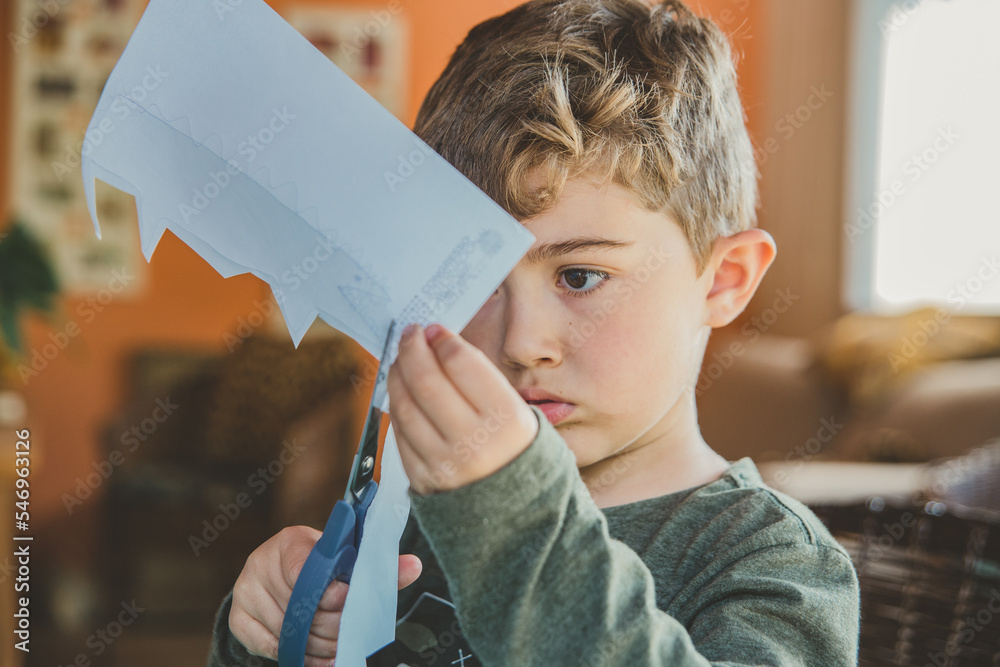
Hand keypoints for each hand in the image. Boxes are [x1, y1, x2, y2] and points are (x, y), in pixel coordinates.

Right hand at [229, 526, 422, 664]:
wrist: (278, 575)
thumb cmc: (318, 565)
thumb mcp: (343, 559)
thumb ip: (374, 566)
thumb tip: (415, 566)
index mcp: (290, 541)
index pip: (306, 568)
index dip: (330, 591)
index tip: (349, 602)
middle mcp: (261, 562)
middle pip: (300, 606)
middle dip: (331, 625)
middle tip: (351, 635)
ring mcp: (246, 591)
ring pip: (287, 630)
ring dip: (318, 645)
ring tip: (340, 649)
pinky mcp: (238, 618)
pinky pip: (269, 647)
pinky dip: (298, 657)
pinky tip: (321, 658)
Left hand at [387, 323, 538, 494]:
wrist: (516, 509)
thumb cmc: (515, 449)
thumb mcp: (516, 410)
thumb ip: (478, 377)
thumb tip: (437, 342)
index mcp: (506, 419)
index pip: (462, 363)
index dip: (443, 339)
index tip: (435, 329)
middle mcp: (474, 442)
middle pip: (427, 381)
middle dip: (413, 349)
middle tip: (411, 334)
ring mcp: (445, 463)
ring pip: (405, 405)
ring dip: (398, 374)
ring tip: (402, 359)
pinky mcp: (424, 478)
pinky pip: (400, 433)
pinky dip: (397, 407)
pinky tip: (402, 392)